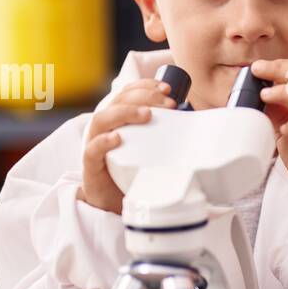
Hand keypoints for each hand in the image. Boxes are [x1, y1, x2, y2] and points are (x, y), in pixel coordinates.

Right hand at [78, 78, 176, 213]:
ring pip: (102, 119)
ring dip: (126, 113)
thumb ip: (164, 136)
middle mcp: (104, 127)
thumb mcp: (151, 149)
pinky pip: (92, 150)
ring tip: (147, 114)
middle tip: (168, 103)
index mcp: (117, 119)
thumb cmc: (133, 172)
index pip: (127, 93)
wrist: (114, 202)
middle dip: (144, 97)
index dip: (145, 86)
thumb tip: (196, 128)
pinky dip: (104, 142)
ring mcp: (94, 144)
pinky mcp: (91, 165)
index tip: (168, 88)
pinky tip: (118, 138)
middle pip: (118, 101)